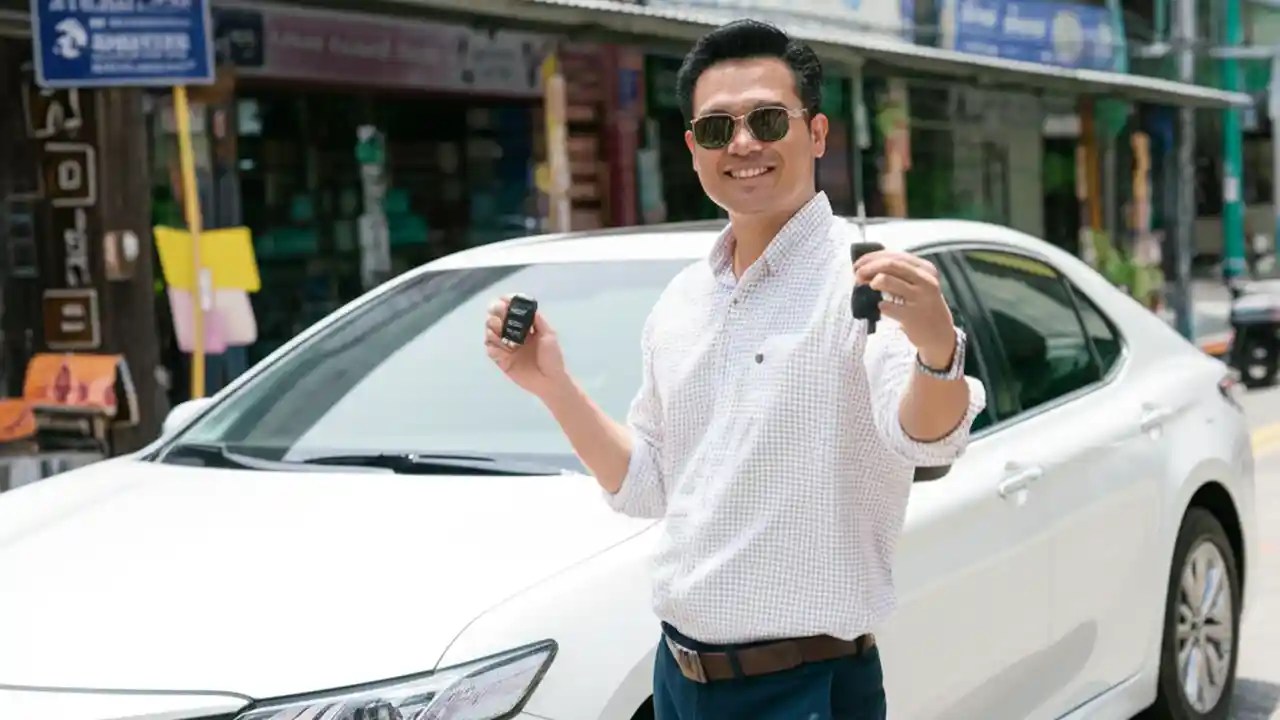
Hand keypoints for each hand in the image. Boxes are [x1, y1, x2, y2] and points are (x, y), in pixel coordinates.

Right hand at [484, 295, 568, 398]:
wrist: (550, 381)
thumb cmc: (552, 358)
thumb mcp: (549, 335)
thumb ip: (538, 321)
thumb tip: (528, 306)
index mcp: (525, 328)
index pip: (511, 311)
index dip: (505, 303)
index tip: (503, 300)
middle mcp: (513, 335)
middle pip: (496, 319)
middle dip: (495, 314)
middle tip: (500, 319)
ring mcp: (506, 347)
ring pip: (489, 332)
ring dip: (492, 330)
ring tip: (501, 334)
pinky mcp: (501, 360)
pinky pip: (490, 350)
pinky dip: (492, 347)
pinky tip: (502, 349)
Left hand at [853, 250, 957, 367]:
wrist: (940, 334)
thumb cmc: (924, 305)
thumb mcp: (919, 284)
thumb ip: (899, 272)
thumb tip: (869, 264)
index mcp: (926, 268)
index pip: (895, 255)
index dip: (873, 257)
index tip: (859, 262)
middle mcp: (925, 280)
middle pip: (889, 264)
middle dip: (868, 267)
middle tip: (857, 274)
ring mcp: (919, 298)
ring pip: (885, 280)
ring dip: (871, 282)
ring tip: (868, 288)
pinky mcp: (912, 316)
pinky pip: (885, 305)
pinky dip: (879, 305)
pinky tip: (883, 308)